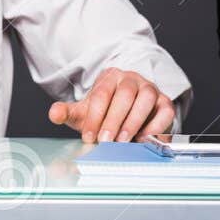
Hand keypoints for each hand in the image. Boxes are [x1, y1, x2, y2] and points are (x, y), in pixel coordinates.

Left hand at [47, 69, 174, 142]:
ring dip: (134, 121)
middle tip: (106, 141)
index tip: (89, 136)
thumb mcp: (85, 111)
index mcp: (110, 77)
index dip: (95, 116)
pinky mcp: (164, 103)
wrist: (127, 110)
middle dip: (114, 119)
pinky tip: (144, 139)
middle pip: (124, 94)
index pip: (102, 94)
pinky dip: (157, 125)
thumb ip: (68, 112)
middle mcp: (131, 79)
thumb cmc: (105, 111)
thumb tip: (54, 114)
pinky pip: (165, 110)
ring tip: (123, 141)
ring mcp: (150, 89)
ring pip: (146, 98)